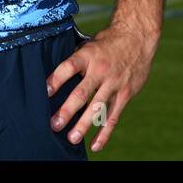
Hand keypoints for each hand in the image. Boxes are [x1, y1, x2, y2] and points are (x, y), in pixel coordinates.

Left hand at [45, 24, 157, 152]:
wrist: (137, 37)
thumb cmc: (108, 41)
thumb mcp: (89, 43)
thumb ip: (76, 59)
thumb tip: (56, 74)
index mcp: (88, 56)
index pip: (68, 68)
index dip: (56, 79)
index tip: (44, 92)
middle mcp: (100, 71)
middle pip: (82, 93)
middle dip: (67, 110)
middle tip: (55, 124)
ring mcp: (114, 84)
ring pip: (98, 108)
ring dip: (84, 125)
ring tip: (72, 138)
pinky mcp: (125, 94)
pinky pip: (113, 116)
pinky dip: (104, 132)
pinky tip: (95, 145)